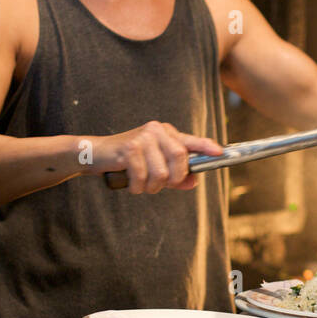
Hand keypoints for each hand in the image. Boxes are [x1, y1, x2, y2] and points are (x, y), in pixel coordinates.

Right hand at [90, 121, 222, 192]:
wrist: (96, 154)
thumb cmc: (128, 161)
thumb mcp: (154, 168)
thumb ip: (175, 175)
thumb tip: (193, 181)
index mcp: (166, 133)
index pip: (191, 140)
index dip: (207, 147)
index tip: (220, 153)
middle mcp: (157, 130)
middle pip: (180, 158)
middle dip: (174, 179)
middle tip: (160, 186)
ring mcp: (143, 137)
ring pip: (162, 172)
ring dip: (152, 187)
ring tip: (141, 184)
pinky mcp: (130, 148)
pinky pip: (143, 176)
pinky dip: (138, 187)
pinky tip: (130, 183)